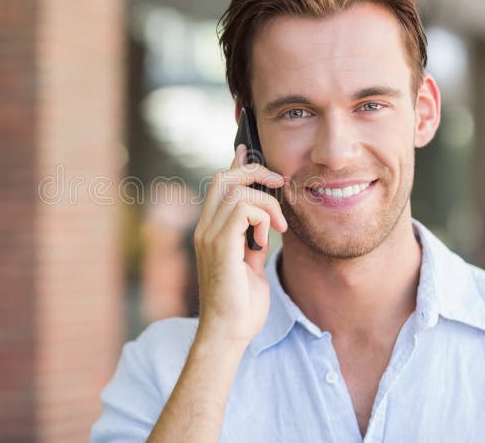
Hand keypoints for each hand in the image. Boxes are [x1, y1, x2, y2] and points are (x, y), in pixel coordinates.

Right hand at [192, 144, 287, 347]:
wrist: (229, 333)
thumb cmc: (240, 305)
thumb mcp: (251, 264)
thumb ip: (253, 239)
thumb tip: (265, 221)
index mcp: (209, 230)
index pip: (219, 185)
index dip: (237, 165)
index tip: (250, 152)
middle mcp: (204, 228)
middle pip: (224, 178)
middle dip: (255, 172)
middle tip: (280, 184)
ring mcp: (208, 236)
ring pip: (237, 190)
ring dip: (266, 203)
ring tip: (279, 227)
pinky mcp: (220, 246)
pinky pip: (241, 209)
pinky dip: (262, 217)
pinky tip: (269, 238)